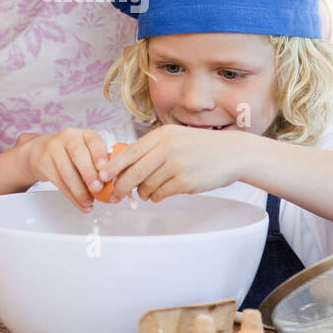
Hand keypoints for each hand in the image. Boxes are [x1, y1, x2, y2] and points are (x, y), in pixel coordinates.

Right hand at [21, 129, 109, 212]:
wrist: (40, 151)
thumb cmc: (69, 154)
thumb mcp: (85, 152)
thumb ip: (97, 165)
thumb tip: (111, 184)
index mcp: (84, 134)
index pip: (94, 140)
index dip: (100, 155)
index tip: (104, 169)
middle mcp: (68, 137)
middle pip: (78, 155)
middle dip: (89, 174)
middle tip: (97, 188)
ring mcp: (53, 149)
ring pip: (67, 171)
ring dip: (79, 190)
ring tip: (89, 202)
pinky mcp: (43, 162)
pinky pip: (58, 182)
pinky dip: (71, 196)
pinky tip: (80, 203)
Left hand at [99, 125, 247, 202]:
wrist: (231, 153)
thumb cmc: (201, 147)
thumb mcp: (175, 138)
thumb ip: (152, 149)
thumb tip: (124, 165)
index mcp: (161, 135)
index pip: (128, 152)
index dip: (112, 167)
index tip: (101, 177)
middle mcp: (167, 148)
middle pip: (133, 173)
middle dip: (120, 187)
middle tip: (115, 195)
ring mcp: (176, 166)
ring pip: (146, 186)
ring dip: (142, 193)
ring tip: (145, 193)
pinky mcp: (185, 182)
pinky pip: (160, 194)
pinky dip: (156, 197)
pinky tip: (160, 194)